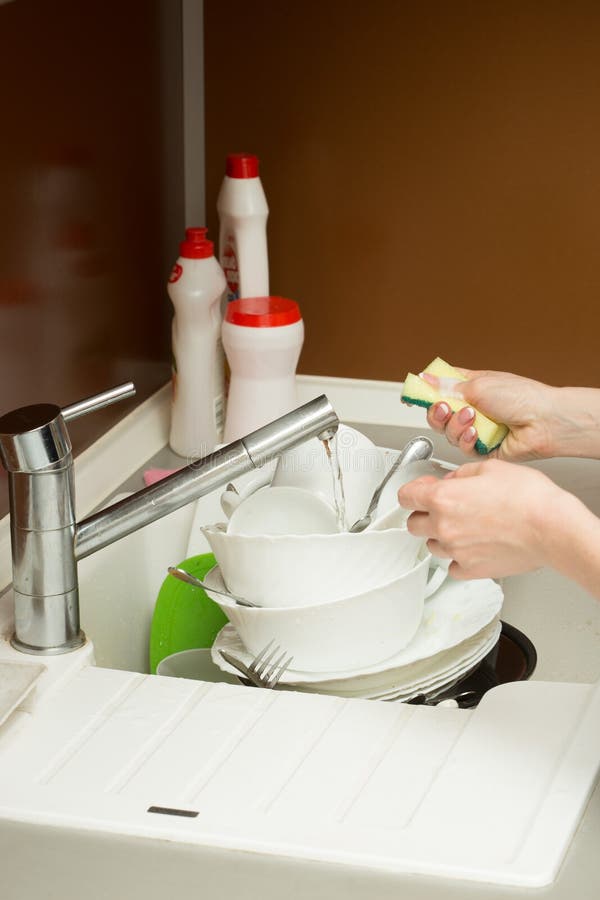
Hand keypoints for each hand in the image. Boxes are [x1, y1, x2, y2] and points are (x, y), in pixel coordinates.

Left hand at [398, 459, 571, 580]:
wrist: (552, 528)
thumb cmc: (529, 497)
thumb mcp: (491, 468)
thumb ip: (462, 474)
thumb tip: (452, 480)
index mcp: (444, 498)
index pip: (405, 497)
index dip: (414, 491)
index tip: (422, 490)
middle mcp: (444, 526)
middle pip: (413, 524)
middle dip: (424, 514)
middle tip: (443, 508)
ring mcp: (456, 551)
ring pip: (432, 546)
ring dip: (441, 536)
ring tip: (465, 526)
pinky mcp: (472, 570)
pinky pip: (452, 567)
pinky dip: (458, 558)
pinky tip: (473, 546)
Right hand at [424, 369, 557, 461]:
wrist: (542, 422)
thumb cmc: (521, 397)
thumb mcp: (478, 383)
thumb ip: (447, 385)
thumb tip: (426, 379)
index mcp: (471, 387)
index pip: (440, 387)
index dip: (426, 391)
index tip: (414, 394)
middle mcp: (472, 408)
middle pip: (439, 413)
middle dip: (438, 412)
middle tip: (444, 407)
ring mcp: (476, 429)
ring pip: (447, 432)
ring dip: (456, 425)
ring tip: (471, 417)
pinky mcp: (480, 448)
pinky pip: (461, 447)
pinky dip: (466, 439)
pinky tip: (477, 433)